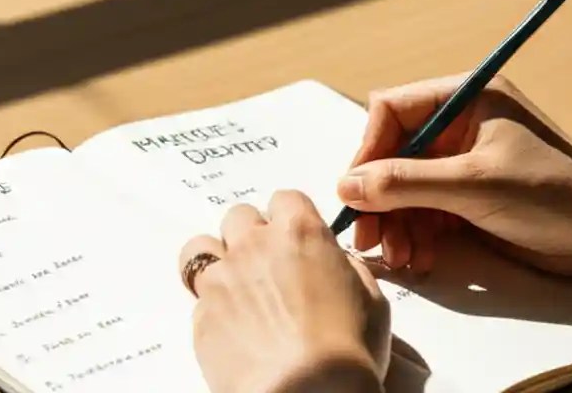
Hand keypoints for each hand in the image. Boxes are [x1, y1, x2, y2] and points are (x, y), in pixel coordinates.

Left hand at [180, 191, 389, 392]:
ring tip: (234, 289)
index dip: (289, 218)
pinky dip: (213, 309)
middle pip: (238, 218)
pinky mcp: (201, 315)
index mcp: (299, 233)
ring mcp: (221, 279)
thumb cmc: (348, 351)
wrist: (307, 392)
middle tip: (266, 268)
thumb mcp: (372, 300)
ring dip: (216, 262)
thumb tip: (335, 262)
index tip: (295, 239)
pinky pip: (199, 299)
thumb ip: (346, 268)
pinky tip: (234, 331)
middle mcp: (254, 246)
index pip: (285, 199)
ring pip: (201, 248)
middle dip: (250, 236)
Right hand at [336, 74, 571, 297]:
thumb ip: (405, 183)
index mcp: (466, 97)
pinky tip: (417, 258)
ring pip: (406, 185)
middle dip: (379, 196)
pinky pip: (426, 209)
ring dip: (395, 221)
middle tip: (366, 236)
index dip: (368, 150)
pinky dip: (417, 233)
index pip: (392, 111)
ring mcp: (464, 160)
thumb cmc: (553, 194)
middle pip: (393, 152)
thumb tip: (347, 185)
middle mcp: (460, 123)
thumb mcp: (472, 185)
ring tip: (397, 255)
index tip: (356, 191)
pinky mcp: (470, 194)